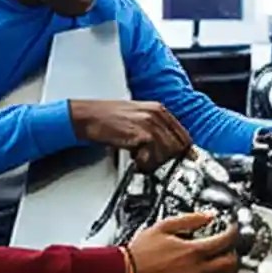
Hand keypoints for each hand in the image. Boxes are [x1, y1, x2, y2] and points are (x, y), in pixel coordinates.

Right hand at [70, 100, 191, 172]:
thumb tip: (168, 148)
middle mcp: (157, 114)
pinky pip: (152, 155)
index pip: (183, 135)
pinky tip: (134, 159)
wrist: (88, 117)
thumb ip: (155, 130)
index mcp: (159, 110)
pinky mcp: (141, 134)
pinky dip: (144, 162)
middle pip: (178, 145)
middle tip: (152, 162)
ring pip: (167, 152)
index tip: (179, 162)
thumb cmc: (108, 119)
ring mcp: (150, 123)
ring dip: (155, 162)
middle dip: (168, 159)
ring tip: (140, 161)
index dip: (182, 152)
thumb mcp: (137, 118)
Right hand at [126, 212, 238, 272]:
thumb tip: (207, 216)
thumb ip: (190, 219)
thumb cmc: (140, 253)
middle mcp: (198, 271)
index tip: (232, 229)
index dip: (233, 233)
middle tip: (230, 246)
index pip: (226, 241)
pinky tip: (209, 272)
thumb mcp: (163, 226)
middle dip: (234, 252)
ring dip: (227, 268)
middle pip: (231, 264)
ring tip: (222, 259)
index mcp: (193, 251)